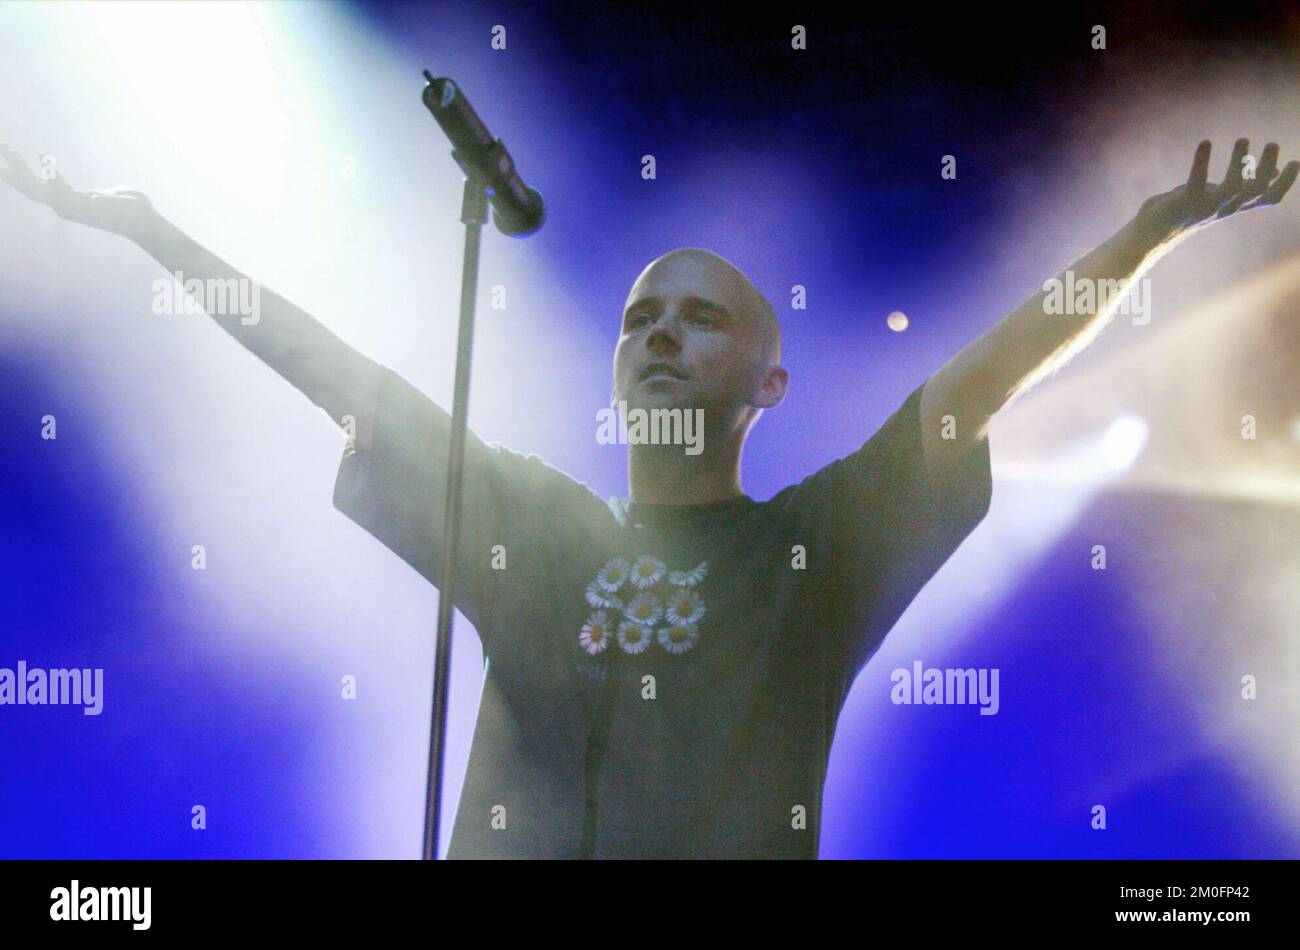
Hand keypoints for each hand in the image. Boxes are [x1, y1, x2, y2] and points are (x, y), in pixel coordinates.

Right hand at [0, 144, 157, 242]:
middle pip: (29, 188)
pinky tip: (42, 153)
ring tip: (7, 148)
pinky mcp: (80, 206)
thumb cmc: (132, 209)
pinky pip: (59, 187)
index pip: (36, 188)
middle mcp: (65, 207)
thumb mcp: (111, 197)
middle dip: (11, 169)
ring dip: (20, 167)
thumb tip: (109, 194)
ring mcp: (71, 208)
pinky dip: (50, 170)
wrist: (145, 221)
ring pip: (37, 187)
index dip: (19, 175)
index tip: (6, 160)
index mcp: (69, 203)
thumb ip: (103, 194)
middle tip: (0, 147)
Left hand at [1132, 138, 1296, 247]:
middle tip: (1271, 143)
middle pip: (1255, 192)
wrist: (1152, 233)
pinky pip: (1196, 181)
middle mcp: (1224, 208)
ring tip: (1243, 139)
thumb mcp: (1222, 196)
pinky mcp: (1185, 202)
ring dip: (1239, 163)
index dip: (1285, 183)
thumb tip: (1274, 173)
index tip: (1295, 162)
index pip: (1269, 198)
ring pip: (1231, 188)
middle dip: (1266, 167)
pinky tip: (1205, 143)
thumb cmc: (1189, 210)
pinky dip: (1201, 162)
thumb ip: (1245, 185)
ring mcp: (1206, 207)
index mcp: (1235, 206)